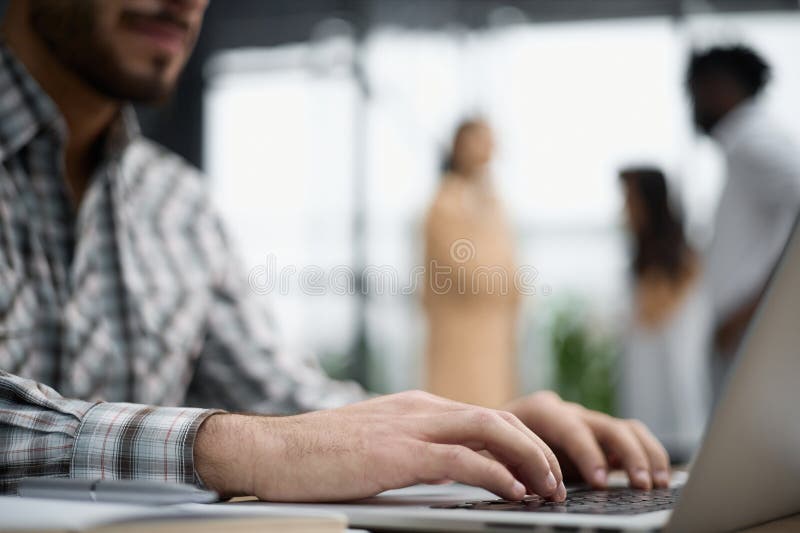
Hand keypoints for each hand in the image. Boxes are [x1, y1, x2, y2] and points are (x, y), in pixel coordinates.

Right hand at [195, 390, 566, 501]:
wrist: (272, 450)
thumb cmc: (318, 455)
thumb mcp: (376, 445)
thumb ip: (413, 451)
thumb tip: (447, 473)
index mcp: (416, 407)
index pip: (484, 417)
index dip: (520, 441)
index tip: (540, 468)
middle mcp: (420, 408)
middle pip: (498, 417)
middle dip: (536, 447)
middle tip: (558, 479)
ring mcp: (410, 426)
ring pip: (490, 428)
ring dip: (528, 457)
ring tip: (549, 487)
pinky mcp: (398, 452)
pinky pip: (462, 458)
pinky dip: (496, 473)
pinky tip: (514, 491)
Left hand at [505, 391, 669, 489]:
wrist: (492, 430)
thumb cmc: (491, 442)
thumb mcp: (495, 450)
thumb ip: (512, 463)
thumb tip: (529, 486)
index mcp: (541, 410)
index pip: (570, 427)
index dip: (587, 454)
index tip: (599, 481)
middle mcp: (569, 412)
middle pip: (606, 426)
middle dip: (626, 456)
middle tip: (638, 484)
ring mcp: (587, 422)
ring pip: (625, 429)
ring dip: (644, 455)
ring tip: (656, 483)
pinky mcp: (600, 436)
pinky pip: (632, 437)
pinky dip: (649, 454)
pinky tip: (659, 477)